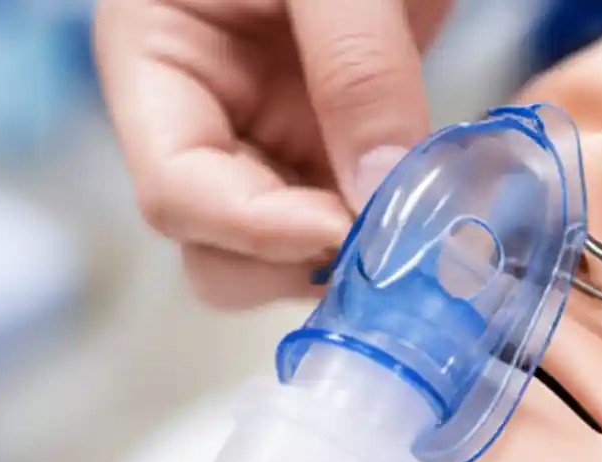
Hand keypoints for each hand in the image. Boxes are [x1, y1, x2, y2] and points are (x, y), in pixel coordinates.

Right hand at [95, 0, 449, 307]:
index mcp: (160, 60)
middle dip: (295, 261)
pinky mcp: (340, 135)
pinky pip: (355, 210)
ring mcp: (276, 132)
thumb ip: (356, 68)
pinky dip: (393, 229)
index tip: (342, 233)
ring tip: (422, 239)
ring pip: (287, 249)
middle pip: (219, 244)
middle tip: (386, 251)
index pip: (176, 189)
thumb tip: (382, 191)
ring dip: (350, 261)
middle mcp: (210, 114)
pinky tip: (441, 221)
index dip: (253, 229)